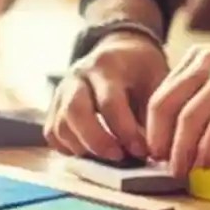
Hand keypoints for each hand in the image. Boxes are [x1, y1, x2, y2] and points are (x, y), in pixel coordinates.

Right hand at [45, 33, 167, 160]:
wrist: (120, 52)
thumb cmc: (142, 70)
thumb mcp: (157, 80)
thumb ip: (153, 112)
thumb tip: (152, 152)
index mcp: (106, 65)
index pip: (109, 103)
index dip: (125, 132)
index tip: (142, 151)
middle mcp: (78, 75)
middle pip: (75, 112)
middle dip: (97, 141)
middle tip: (119, 157)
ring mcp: (62, 91)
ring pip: (60, 126)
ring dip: (84, 148)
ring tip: (109, 157)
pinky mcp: (55, 107)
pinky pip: (53, 134)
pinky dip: (69, 149)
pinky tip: (92, 153)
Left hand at [145, 45, 209, 175]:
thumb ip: (205, 104)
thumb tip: (179, 144)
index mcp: (202, 58)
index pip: (160, 96)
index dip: (152, 130)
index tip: (155, 157)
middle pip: (165, 105)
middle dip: (159, 142)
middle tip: (162, 167)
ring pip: (189, 117)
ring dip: (181, 151)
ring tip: (182, 172)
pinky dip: (209, 148)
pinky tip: (209, 163)